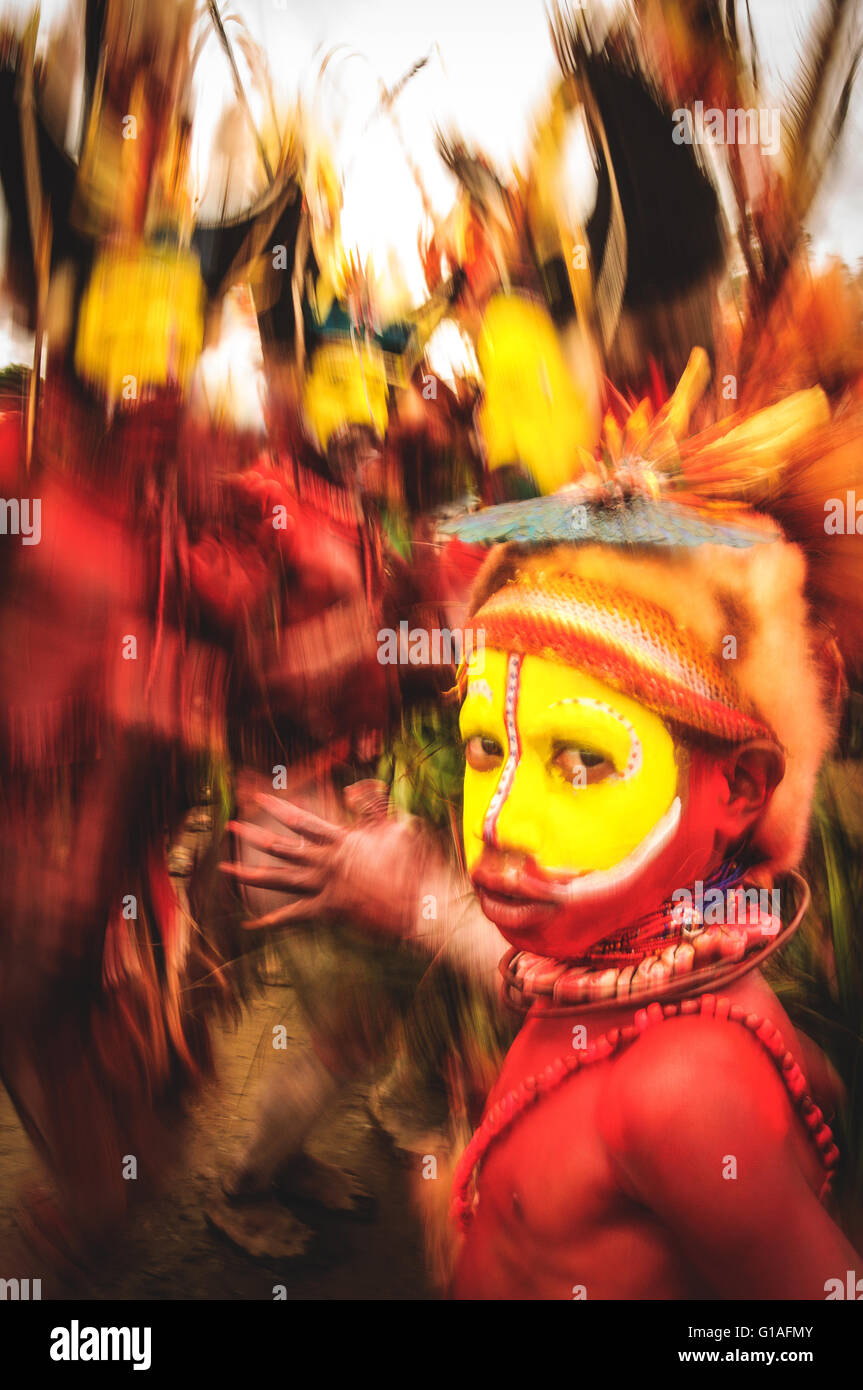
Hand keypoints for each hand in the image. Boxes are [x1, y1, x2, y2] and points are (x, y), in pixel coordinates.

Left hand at [219, 788, 434, 937]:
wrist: (422, 904)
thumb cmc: (418, 864)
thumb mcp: (400, 824)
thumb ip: (372, 805)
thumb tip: (348, 791)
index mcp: (343, 839)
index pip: (302, 820)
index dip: (278, 808)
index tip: (259, 797)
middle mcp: (327, 862)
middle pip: (281, 846)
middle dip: (254, 834)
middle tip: (232, 825)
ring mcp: (325, 887)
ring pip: (279, 879)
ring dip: (250, 873)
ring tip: (226, 868)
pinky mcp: (329, 912)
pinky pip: (294, 916)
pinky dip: (272, 922)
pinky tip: (252, 925)